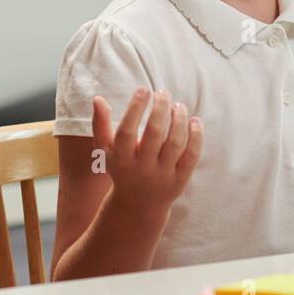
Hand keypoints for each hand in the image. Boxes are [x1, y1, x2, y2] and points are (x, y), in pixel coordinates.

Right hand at [91, 87, 203, 216]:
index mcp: (121, 159)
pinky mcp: (180, 180)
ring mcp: (162, 175)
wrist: (138, 205)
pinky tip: (194, 120)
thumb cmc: (121, 168)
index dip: (135, 107)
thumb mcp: (105, 151)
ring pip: (175, 142)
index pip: (127, 130)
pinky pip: (192, 155)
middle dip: (160, 108)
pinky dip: (196, 135)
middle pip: (154, 133)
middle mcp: (141, 168)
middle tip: (163, 92)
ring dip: (179, 118)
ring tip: (178, 105)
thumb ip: (100, 124)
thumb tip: (97, 98)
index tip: (143, 89)